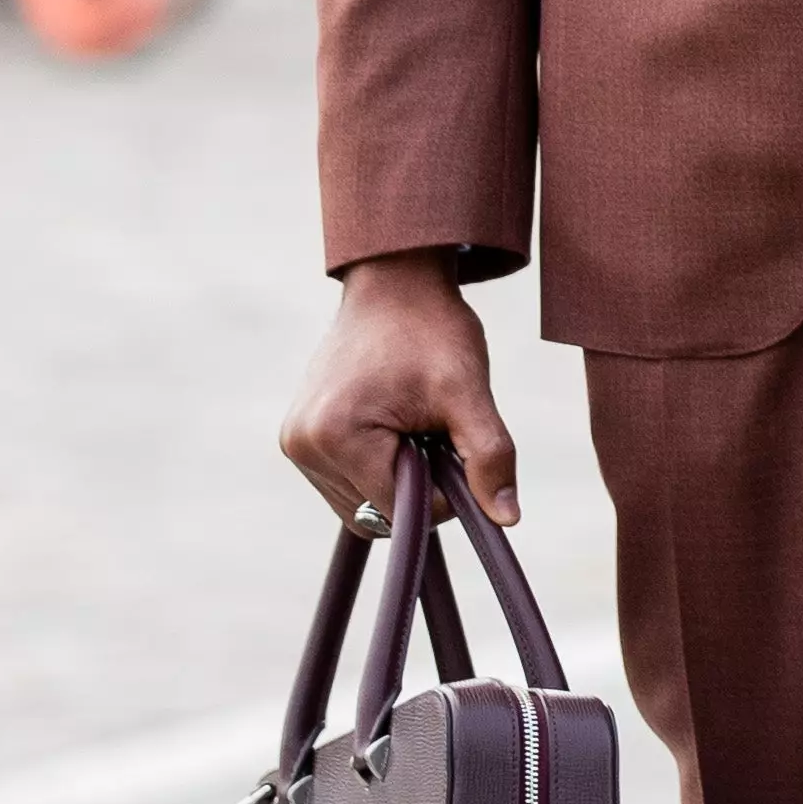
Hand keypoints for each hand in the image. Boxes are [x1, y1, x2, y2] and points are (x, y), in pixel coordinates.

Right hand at [281, 253, 519, 528]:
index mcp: (335, 436)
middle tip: (434, 429)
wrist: (395, 284)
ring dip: (398, 477)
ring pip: (362, 503)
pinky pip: (347, 483)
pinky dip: (378, 467)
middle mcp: (302, 445)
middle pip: (378, 513)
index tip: (454, 441)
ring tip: (410, 420)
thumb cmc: (432, 331)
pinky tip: (391, 423)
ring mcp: (295, 443)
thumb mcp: (468, 392)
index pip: (402, 511)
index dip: (443, 491)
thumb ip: (489, 456)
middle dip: (418, 484)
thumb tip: (508, 519)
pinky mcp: (298, 438)